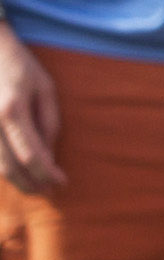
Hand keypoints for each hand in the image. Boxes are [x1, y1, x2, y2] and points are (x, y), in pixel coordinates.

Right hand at [0, 32, 62, 195]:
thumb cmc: (21, 67)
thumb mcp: (44, 89)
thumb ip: (48, 123)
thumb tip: (49, 157)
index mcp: (12, 110)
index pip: (32, 155)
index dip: (48, 174)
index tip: (62, 183)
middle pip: (10, 168)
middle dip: (31, 185)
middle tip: (49, 192)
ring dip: (16, 182)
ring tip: (36, 187)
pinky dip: (3, 170)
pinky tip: (17, 174)